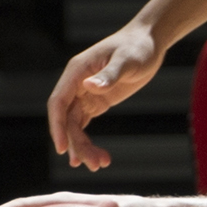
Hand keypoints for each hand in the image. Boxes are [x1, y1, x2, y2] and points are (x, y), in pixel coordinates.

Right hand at [48, 24, 162, 169]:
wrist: (149, 41)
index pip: (58, 102)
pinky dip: (88, 141)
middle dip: (76, 144)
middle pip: (66, 120)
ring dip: (83, 146)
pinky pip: (84, 125)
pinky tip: (96, 157)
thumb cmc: (138, 46)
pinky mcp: (95, 101)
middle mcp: (75, 85)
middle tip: (92, 165)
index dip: (57, 126)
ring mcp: (84, 94)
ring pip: (74, 126)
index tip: (62, 148)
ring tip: (99, 165)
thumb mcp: (127, 60)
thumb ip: (109, 75)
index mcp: (77, 72)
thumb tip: (88, 87)